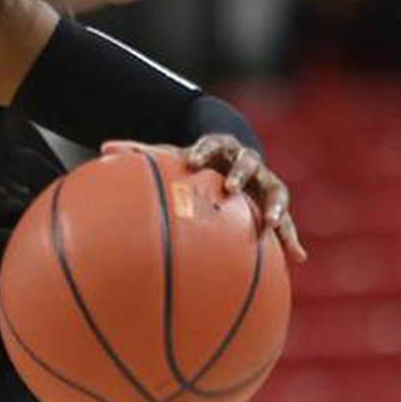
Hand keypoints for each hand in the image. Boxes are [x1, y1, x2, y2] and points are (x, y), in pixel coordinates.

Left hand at [103, 135, 306, 261]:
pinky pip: (286, 222)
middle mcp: (246, 163)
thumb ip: (141, 153)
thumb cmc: (196, 161)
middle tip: (230, 187)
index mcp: (219, 148)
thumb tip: (103, 147)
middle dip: (240, 174)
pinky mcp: (275, 204)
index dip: (201, 151)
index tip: (189, 160)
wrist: (233, 156)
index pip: (211, 144)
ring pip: (276, 193)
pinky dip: (291, 238)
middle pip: (248, 164)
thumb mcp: (172, 154)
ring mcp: (265, 182)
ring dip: (275, 208)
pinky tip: (298, 257)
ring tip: (274, 224)